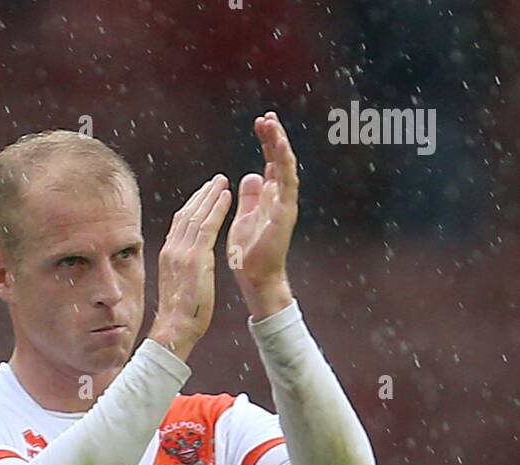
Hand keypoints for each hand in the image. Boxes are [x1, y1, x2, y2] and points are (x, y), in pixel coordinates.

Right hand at [148, 174, 232, 360]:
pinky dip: (217, 209)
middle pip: (186, 214)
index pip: (179, 223)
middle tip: (215, 181)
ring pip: (197, 215)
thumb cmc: (179, 316)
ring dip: (211, 196)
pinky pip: (208, 226)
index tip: (203, 195)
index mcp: (167, 255)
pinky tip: (226, 197)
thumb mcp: (177, 285)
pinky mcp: (195, 258)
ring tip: (222, 182)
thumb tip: (188, 265)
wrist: (175, 328)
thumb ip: (181, 269)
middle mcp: (172, 249)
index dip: (192, 206)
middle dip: (201, 195)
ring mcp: (182, 252)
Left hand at [227, 112, 297, 318]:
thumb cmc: (250, 253)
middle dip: (275, 137)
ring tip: (271, 125)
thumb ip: (251, 197)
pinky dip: (284, 165)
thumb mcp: (245, 218)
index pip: (272, 162)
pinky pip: (287, 184)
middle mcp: (280, 198)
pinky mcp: (284, 214)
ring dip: (280, 145)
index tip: (261, 123)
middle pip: (280, 160)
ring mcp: (285, 205)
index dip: (268, 142)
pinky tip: (279, 148)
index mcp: (270, 198)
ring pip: (287, 167)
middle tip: (267, 117)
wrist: (256, 278)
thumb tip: (252, 176)